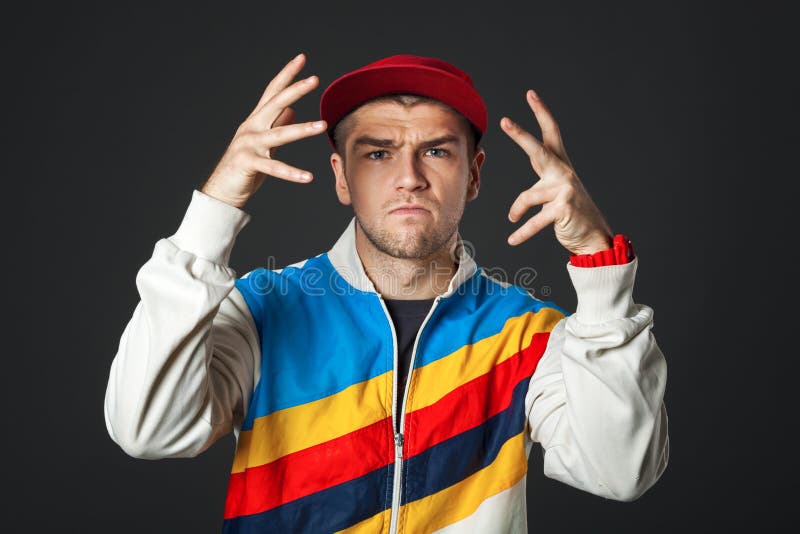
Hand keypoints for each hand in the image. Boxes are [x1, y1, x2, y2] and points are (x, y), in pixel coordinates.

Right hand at [201, 53, 326, 208]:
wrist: (222, 190)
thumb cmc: (245, 167)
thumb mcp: (263, 143)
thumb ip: (276, 126)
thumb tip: (292, 111)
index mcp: (256, 121)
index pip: (273, 92)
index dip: (287, 74)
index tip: (301, 59)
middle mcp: (251, 128)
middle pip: (275, 104)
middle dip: (295, 90)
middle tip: (314, 79)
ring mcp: (248, 145)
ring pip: (279, 135)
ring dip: (303, 129)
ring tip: (323, 125)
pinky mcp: (247, 163)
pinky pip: (274, 168)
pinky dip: (292, 173)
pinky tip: (308, 177)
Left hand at [501, 90, 613, 255]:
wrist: (592, 235)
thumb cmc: (569, 213)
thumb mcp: (553, 193)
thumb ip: (538, 186)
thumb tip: (514, 202)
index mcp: (559, 165)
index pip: (550, 133)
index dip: (541, 113)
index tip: (530, 94)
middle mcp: (563, 173)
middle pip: (538, 150)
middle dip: (520, 135)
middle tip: (504, 121)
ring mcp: (564, 190)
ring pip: (527, 197)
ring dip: (517, 210)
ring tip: (513, 219)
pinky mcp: (563, 209)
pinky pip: (534, 221)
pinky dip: (522, 232)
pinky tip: (512, 239)